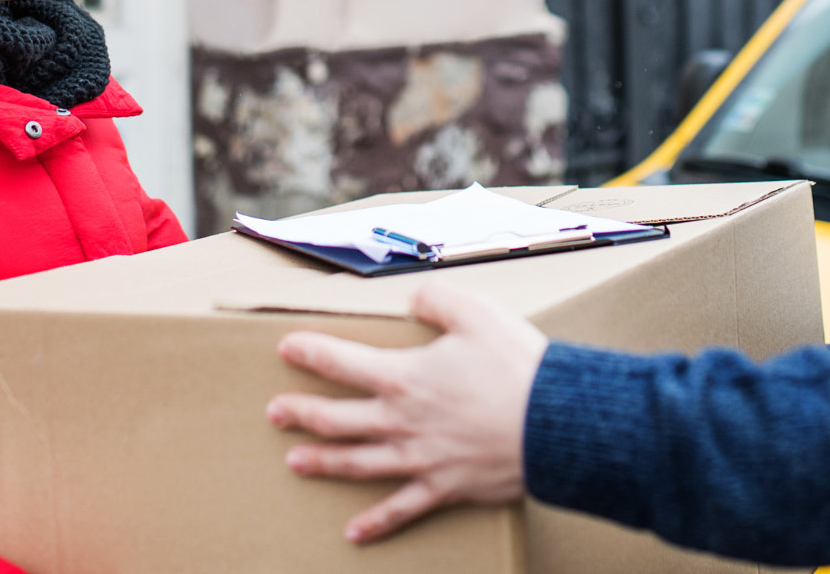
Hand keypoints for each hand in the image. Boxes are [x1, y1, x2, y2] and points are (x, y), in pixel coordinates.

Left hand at [268, 279, 549, 543]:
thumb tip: (413, 296)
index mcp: (404, 376)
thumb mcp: (477, 312)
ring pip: (357, 463)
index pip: (341, 361)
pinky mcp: (443, 487)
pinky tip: (354, 533)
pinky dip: (376, 523)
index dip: (310, 352)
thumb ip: (437, 299)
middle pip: (336, 418)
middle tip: (275, 411)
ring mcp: (419, 459)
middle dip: (301, 413)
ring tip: (294, 461)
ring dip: (322, 462)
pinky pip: (401, 509)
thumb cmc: (517, 367)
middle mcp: (401, 421)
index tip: (286, 348)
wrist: (554, 424)